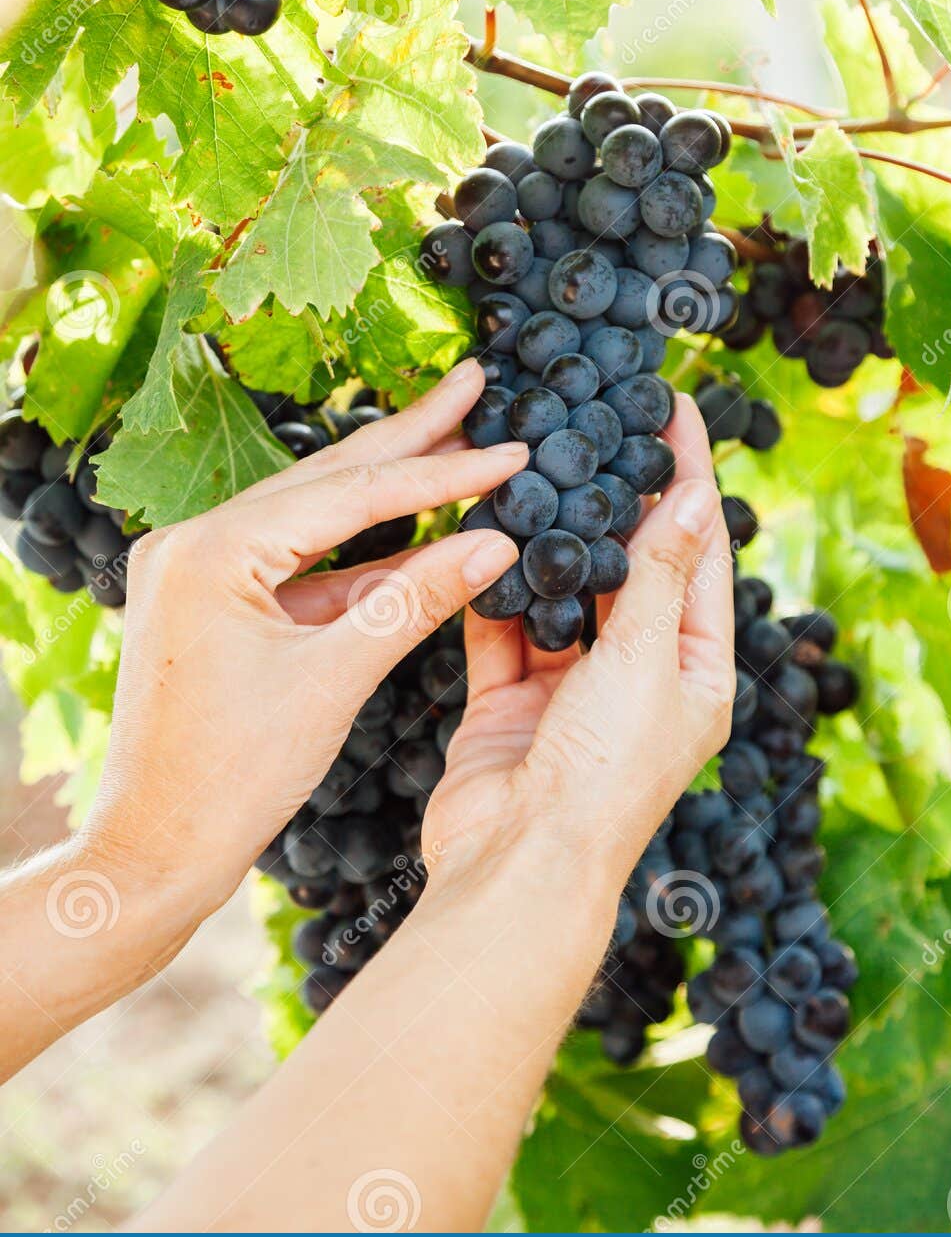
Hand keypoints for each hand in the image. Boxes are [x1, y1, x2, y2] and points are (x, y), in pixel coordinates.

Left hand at [85, 360, 526, 920]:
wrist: (155, 853)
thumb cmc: (232, 780)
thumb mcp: (334, 681)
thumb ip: (416, 600)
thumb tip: (497, 541)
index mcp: (209, 550)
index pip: (348, 494)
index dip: (440, 471)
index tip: (510, 445)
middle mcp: (192, 542)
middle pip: (325, 478)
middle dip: (410, 437)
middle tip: (476, 383)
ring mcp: (197, 568)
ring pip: (314, 513)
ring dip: (388, 485)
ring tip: (457, 434)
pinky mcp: (210, 599)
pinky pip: (298, 559)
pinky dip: (359, 549)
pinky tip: (418, 523)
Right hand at [422, 394, 734, 899]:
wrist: (517, 863)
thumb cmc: (604, 776)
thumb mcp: (646, 661)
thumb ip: (661, 576)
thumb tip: (696, 496)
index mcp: (696, 672)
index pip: (699, 553)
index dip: (690, 477)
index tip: (678, 409)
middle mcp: (639, 677)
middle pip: (631, 567)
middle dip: (614, 499)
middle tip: (596, 424)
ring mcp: (572, 690)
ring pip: (563, 594)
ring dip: (550, 541)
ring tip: (535, 468)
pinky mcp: (511, 701)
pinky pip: (505, 629)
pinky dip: (496, 589)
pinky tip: (485, 535)